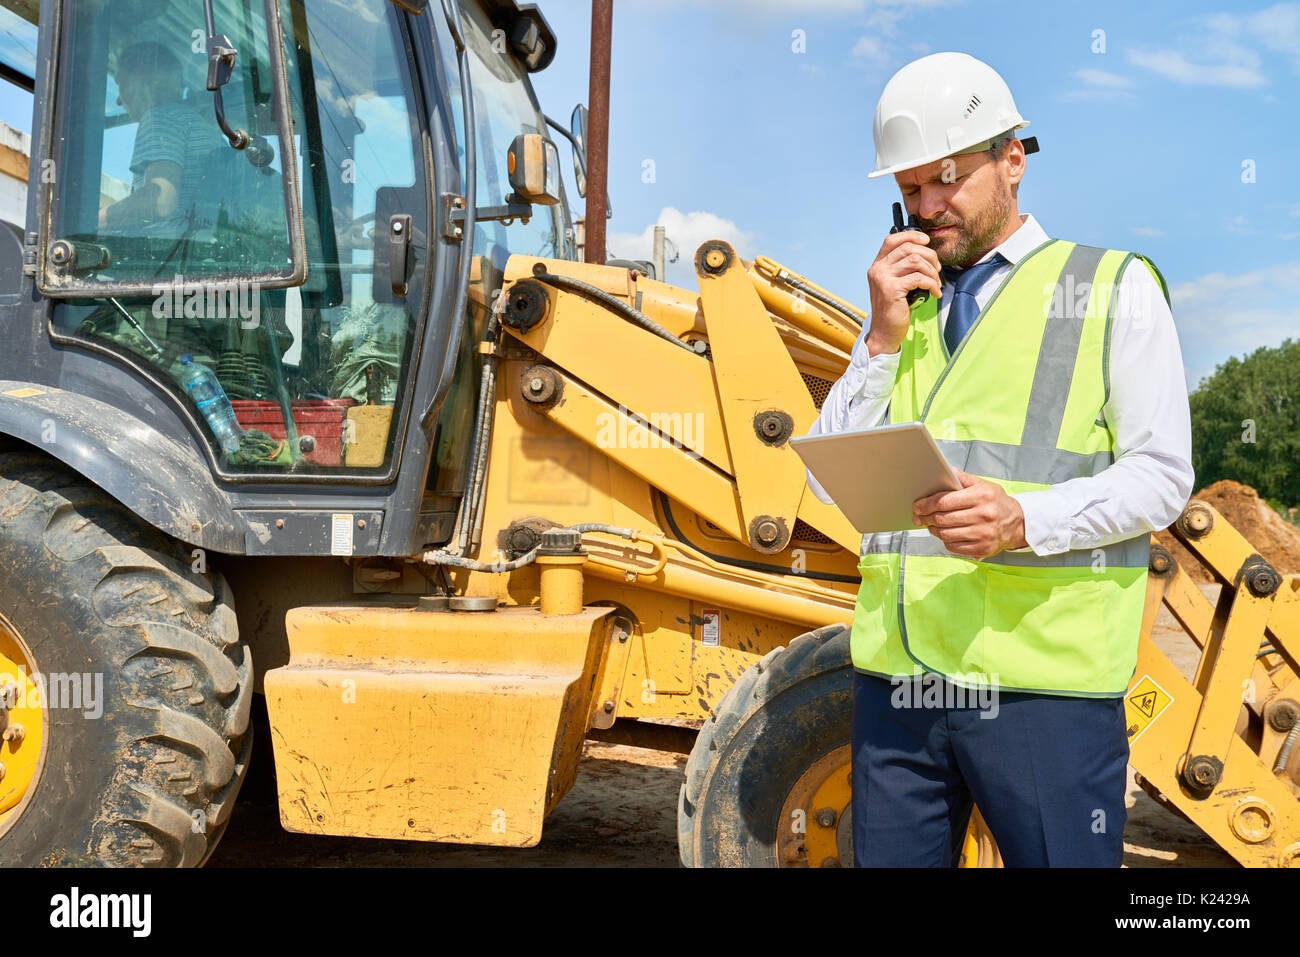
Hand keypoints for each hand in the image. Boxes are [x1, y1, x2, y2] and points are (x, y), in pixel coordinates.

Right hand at [865, 229, 941, 355]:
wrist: (884, 333)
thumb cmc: (893, 310)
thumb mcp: (894, 284)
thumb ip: (902, 268)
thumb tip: (925, 253)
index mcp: (878, 266)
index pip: (892, 239)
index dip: (911, 236)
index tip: (926, 241)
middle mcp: (878, 269)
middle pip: (908, 248)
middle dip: (929, 256)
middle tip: (937, 269)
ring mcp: (883, 279)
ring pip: (915, 260)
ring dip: (932, 271)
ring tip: (936, 283)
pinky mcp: (892, 289)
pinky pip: (919, 278)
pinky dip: (932, 284)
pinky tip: (935, 293)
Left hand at [912, 469, 1027, 558]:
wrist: (1017, 523)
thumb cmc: (996, 502)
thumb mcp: (983, 485)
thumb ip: (963, 478)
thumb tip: (945, 469)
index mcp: (982, 496)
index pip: (945, 501)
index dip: (926, 504)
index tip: (917, 505)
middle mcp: (984, 515)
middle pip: (943, 519)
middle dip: (926, 517)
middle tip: (919, 516)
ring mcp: (984, 534)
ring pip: (946, 534)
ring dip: (933, 530)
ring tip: (931, 525)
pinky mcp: (983, 548)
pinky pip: (953, 546)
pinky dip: (945, 541)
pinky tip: (945, 534)